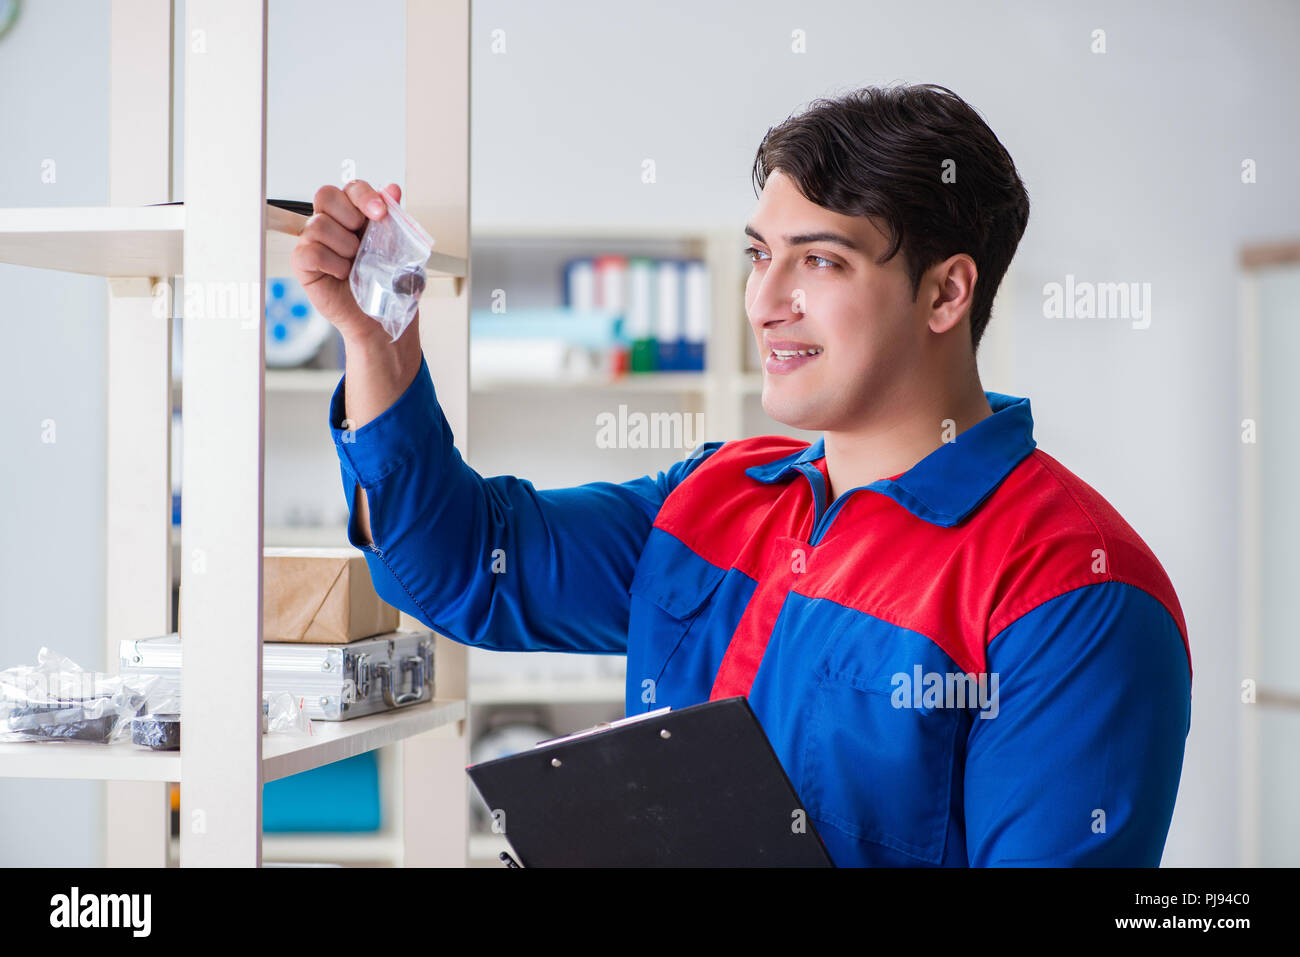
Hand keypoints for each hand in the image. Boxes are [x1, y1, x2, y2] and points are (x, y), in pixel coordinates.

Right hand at [292, 179, 402, 343]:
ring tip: (355, 265)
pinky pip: (309, 252)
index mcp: (355, 216)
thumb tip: (393, 188)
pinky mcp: (304, 265)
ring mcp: (315, 243)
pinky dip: (331, 263)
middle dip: (349, 216)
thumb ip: (393, 217)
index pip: (351, 188)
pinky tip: (343, 274)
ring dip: (344, 246)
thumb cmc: (388, 286)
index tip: (380, 213)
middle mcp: (332, 225)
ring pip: (318, 224)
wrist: (382, 319)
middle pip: (325, 195)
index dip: (364, 196)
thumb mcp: (398, 248)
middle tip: (363, 241)